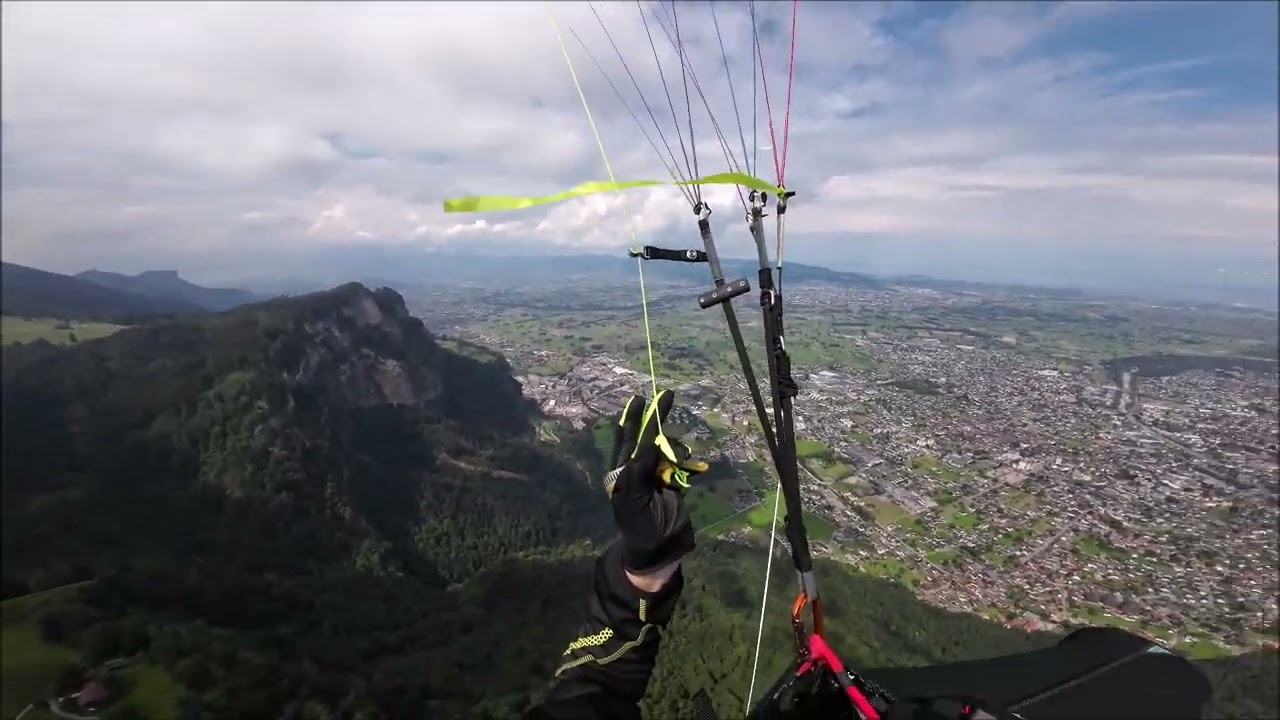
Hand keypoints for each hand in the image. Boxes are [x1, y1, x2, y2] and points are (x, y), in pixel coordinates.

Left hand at [603, 390, 707, 574]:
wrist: (659, 548)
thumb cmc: (640, 525)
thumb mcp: (634, 498)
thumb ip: (639, 470)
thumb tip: (647, 444)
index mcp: (622, 471)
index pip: (630, 439)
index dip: (638, 418)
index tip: (646, 399)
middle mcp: (638, 467)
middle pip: (647, 435)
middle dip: (656, 416)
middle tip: (666, 394)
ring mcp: (657, 472)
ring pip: (669, 448)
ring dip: (677, 450)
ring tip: (682, 463)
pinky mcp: (674, 480)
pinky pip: (682, 463)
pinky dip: (689, 463)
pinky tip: (696, 469)